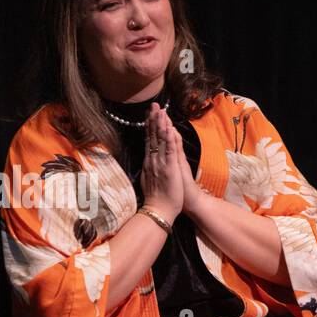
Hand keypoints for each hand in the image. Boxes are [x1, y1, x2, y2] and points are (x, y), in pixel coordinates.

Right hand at [139, 103, 184, 222]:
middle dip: (154, 120)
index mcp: (149, 163)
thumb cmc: (157, 199)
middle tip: (154, 105)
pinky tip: (168, 127)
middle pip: (152, 136)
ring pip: (160, 140)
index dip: (150, 126)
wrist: (159, 211)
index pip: (149, 140)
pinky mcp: (169, 167)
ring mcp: (160, 163)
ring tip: (160, 110)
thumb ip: (149, 169)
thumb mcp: (151, 180)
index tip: (150, 114)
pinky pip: (169, 149)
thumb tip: (147, 161)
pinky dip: (168, 137)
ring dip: (160, 124)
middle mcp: (153, 160)